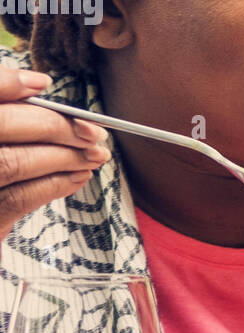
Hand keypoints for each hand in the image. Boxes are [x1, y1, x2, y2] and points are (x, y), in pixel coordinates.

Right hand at [0, 68, 109, 241]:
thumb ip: (4, 111)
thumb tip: (35, 86)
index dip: (5, 83)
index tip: (43, 84)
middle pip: (0, 125)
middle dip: (53, 125)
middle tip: (92, 132)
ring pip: (13, 162)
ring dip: (63, 156)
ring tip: (94, 155)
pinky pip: (20, 198)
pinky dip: (55, 184)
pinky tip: (77, 177)